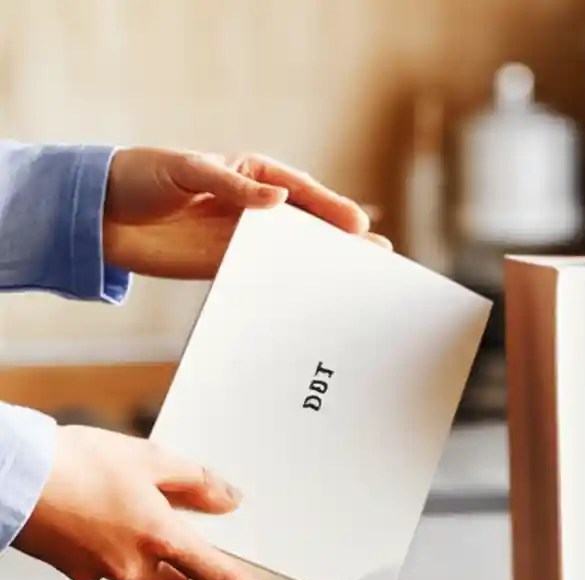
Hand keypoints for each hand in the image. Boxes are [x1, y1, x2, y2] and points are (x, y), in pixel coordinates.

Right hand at [13, 425, 290, 579]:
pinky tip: (103, 511)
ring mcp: (100, 570)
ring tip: (133, 504)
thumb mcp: (151, 458)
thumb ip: (197, 481)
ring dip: (149, 549)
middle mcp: (132, 564)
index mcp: (159, 538)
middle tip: (181, 522)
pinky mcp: (74, 567)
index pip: (220, 576)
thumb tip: (227, 498)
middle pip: (178, 577)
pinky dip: (114, 542)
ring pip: (142, 571)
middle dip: (185, 559)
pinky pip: (109, 561)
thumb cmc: (74, 465)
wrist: (11, 475)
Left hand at [103, 148, 389, 278]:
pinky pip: (266, 275)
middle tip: (379, 254)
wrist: (98, 215)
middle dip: (342, 238)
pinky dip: (290, 284)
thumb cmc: (141, 177)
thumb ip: (231, 188)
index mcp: (252, 174)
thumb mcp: (185, 171)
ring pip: (295, 252)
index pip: (301, 191)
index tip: (357, 223)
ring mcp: (244, 238)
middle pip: (308, 224)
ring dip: (324, 265)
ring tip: (358, 279)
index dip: (330, 207)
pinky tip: (313, 295)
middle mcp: (255, 207)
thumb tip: (278, 200)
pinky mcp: (227, 265)